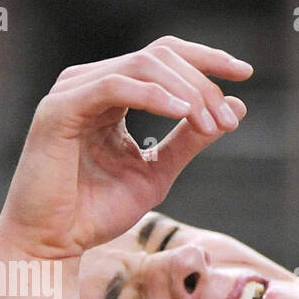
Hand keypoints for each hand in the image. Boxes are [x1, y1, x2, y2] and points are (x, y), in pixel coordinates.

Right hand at [0, 36, 251, 260]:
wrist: (53, 242)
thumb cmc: (96, 210)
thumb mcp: (158, 171)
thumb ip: (191, 140)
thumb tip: (237, 107)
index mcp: (111, 92)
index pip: (163, 56)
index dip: (206, 59)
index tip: (245, 74)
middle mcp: (90, 83)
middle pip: (159, 56)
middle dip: (203, 85)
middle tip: (229, 121)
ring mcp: (72, 92)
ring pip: (142, 66)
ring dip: (186, 93)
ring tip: (213, 125)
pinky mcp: (59, 110)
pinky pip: (114, 87)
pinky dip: (154, 96)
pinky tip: (183, 113)